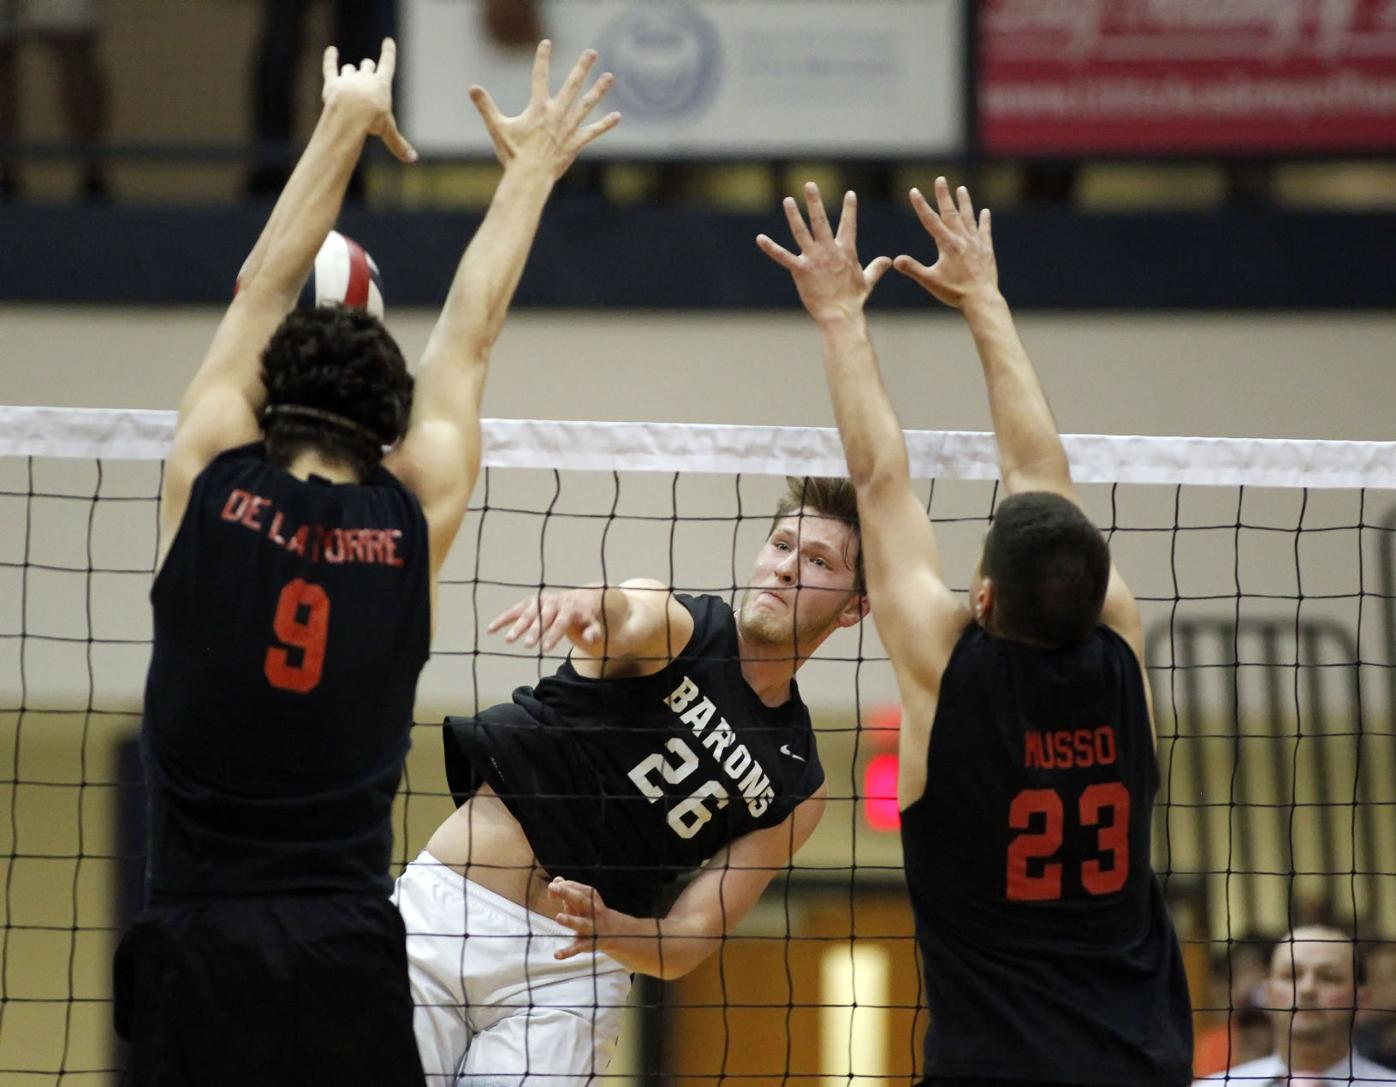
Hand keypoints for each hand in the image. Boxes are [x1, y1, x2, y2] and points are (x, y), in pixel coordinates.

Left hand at [320, 38, 416, 163]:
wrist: (350, 112)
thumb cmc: (372, 120)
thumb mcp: (388, 131)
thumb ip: (398, 144)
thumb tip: (413, 159)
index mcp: (382, 85)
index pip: (387, 64)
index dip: (388, 53)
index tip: (388, 41)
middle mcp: (365, 77)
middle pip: (367, 66)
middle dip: (368, 67)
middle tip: (368, 67)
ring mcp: (348, 78)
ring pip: (350, 70)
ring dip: (351, 72)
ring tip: (351, 73)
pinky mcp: (332, 82)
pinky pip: (330, 67)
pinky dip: (330, 58)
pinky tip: (330, 50)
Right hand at [470, 40, 620, 178]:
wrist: (529, 178)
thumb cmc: (512, 154)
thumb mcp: (497, 128)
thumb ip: (485, 106)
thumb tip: (472, 88)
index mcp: (538, 108)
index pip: (539, 76)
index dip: (542, 59)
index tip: (546, 43)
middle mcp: (557, 114)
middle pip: (572, 85)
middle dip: (582, 68)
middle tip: (592, 53)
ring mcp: (568, 128)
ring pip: (586, 105)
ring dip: (599, 90)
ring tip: (610, 77)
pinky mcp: (575, 143)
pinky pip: (593, 132)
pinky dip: (605, 124)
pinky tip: (617, 116)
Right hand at [486, 587, 603, 650]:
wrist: (579, 598)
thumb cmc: (586, 617)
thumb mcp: (593, 624)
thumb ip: (593, 632)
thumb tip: (590, 638)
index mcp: (569, 608)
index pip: (560, 622)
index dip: (553, 635)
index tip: (545, 649)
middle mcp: (553, 602)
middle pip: (542, 617)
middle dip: (534, 631)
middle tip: (527, 645)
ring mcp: (539, 601)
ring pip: (526, 613)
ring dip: (517, 626)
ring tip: (508, 640)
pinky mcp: (528, 602)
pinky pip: (513, 611)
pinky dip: (502, 619)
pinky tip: (490, 630)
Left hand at [549, 877, 620, 959]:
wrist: (613, 932)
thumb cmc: (590, 911)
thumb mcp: (582, 900)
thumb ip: (569, 890)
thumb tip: (556, 880)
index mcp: (591, 898)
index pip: (575, 888)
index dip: (562, 886)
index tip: (551, 888)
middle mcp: (593, 911)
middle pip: (580, 900)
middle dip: (566, 893)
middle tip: (552, 887)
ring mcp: (591, 928)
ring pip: (580, 923)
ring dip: (570, 920)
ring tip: (558, 917)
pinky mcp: (587, 944)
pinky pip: (577, 948)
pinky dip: (567, 952)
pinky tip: (556, 955)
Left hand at [756, 183, 891, 325]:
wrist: (841, 315)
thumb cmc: (853, 301)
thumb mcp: (867, 281)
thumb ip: (876, 268)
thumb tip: (889, 260)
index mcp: (846, 251)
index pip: (848, 225)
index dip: (850, 209)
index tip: (850, 194)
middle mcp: (829, 251)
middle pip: (821, 221)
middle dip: (815, 202)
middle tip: (810, 185)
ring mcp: (814, 259)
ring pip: (802, 232)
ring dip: (794, 215)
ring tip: (788, 200)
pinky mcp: (800, 270)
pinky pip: (783, 256)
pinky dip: (771, 247)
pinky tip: (760, 238)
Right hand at [894, 176, 998, 309]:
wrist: (981, 299)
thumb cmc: (954, 292)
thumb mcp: (930, 281)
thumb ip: (912, 268)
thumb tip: (895, 260)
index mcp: (947, 244)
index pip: (930, 220)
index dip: (921, 205)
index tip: (914, 191)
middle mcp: (962, 239)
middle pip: (950, 213)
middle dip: (944, 196)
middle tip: (940, 179)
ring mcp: (975, 243)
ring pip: (969, 218)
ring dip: (964, 203)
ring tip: (962, 189)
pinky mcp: (986, 250)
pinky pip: (984, 231)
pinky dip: (984, 221)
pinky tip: (984, 212)